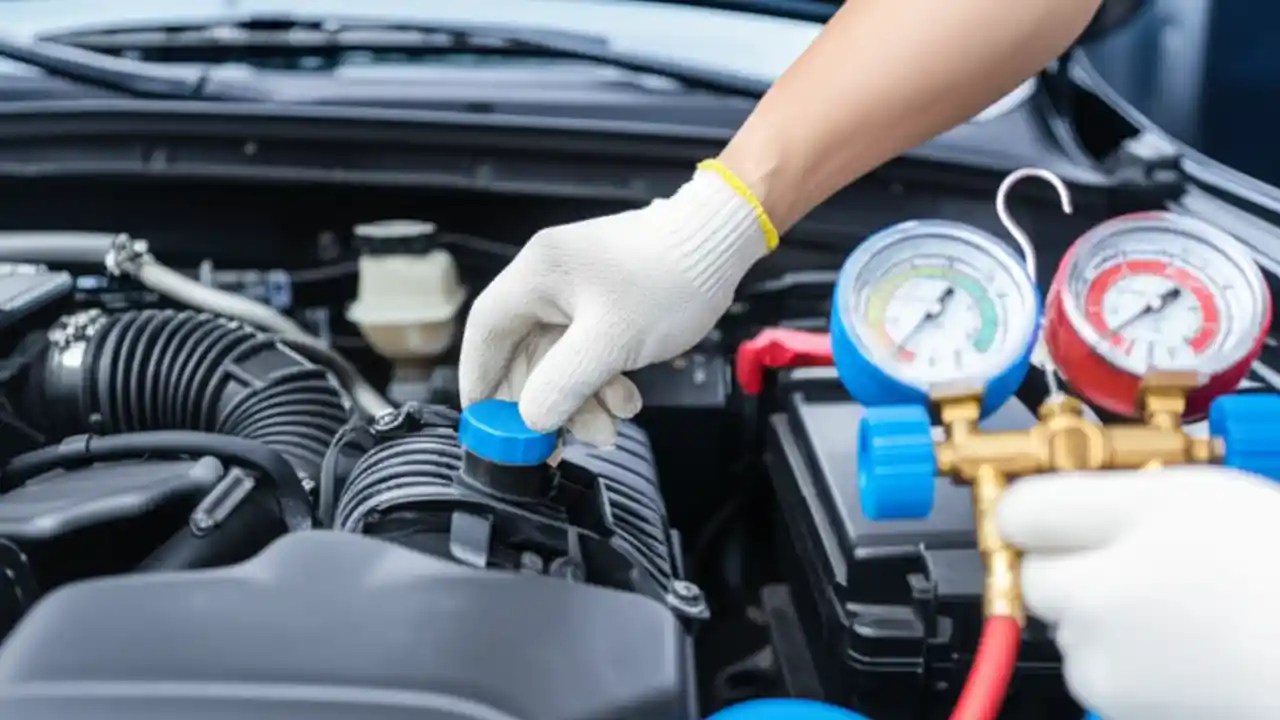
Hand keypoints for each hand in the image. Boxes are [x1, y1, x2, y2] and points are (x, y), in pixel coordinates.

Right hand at [460, 164, 769, 444]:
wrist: (722, 243)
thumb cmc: (667, 280)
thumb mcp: (611, 341)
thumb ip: (563, 383)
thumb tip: (530, 419)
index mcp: (537, 274)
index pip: (486, 329)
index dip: (479, 377)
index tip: (482, 422)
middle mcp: (550, 280)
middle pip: (525, 352)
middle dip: (543, 401)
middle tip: (555, 444)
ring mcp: (580, 292)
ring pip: (561, 359)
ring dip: (580, 398)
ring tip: (609, 429)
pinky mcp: (607, 303)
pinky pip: (589, 351)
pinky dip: (602, 382)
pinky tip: (627, 401)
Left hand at [998, 467, 1279, 719]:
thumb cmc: (1276, 571)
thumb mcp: (1186, 495)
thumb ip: (1095, 492)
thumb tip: (1033, 494)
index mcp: (1109, 545)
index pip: (1019, 514)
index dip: (1040, 504)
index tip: (1058, 504)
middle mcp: (1091, 613)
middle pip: (1039, 574)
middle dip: (1073, 561)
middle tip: (1142, 553)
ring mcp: (1102, 669)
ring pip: (1070, 623)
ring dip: (1103, 609)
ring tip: (1182, 599)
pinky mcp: (1120, 707)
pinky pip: (1102, 664)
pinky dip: (1128, 651)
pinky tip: (1186, 638)